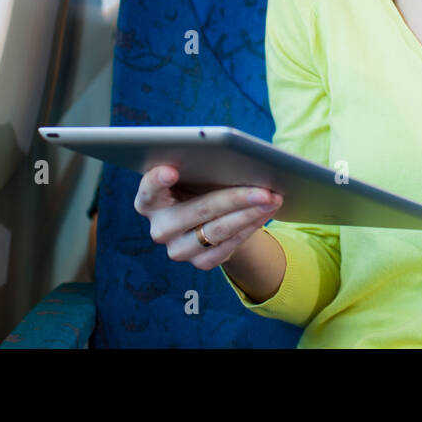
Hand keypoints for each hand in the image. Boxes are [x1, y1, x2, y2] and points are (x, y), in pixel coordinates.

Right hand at [134, 164, 281, 270]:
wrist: (210, 217)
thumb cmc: (200, 183)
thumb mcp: (196, 173)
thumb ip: (202, 166)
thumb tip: (238, 159)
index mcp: (150, 201)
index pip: (149, 190)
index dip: (158, 180)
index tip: (172, 170)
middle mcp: (160, 227)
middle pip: (197, 210)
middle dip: (234, 198)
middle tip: (263, 189)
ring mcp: (178, 249)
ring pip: (217, 230)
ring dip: (249, 214)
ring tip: (272, 199)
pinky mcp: (200, 263)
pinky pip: (228, 246)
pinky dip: (250, 227)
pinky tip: (266, 213)